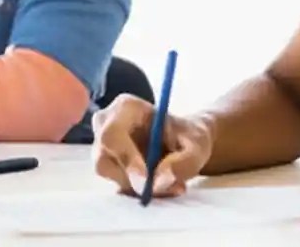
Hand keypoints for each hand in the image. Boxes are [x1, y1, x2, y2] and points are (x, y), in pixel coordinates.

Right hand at [90, 94, 213, 198]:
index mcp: (126, 108)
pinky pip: (116, 185)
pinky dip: (137, 192)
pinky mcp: (107, 166)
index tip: (147, 181)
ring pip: (109, 176)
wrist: (184, 142)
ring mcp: (102, 146)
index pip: (112, 135)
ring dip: (138, 187)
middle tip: (161, 190)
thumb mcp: (197, 146)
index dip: (125, 159)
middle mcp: (106, 124)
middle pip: (103, 159)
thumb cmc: (188, 137)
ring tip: (171, 185)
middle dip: (131, 179)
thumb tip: (159, 182)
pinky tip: (160, 186)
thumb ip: (183, 162)